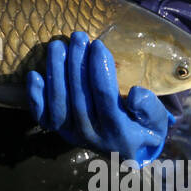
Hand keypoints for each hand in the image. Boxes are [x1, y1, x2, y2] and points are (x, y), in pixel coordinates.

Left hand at [26, 31, 169, 165]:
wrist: (126, 153)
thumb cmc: (143, 129)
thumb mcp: (157, 121)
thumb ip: (150, 108)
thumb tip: (135, 93)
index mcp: (117, 131)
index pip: (104, 96)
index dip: (100, 69)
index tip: (98, 45)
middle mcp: (91, 134)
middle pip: (79, 96)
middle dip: (77, 63)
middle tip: (78, 37)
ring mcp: (72, 134)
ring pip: (59, 103)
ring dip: (55, 72)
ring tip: (57, 45)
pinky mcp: (59, 131)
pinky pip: (43, 115)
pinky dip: (35, 97)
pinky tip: (34, 75)